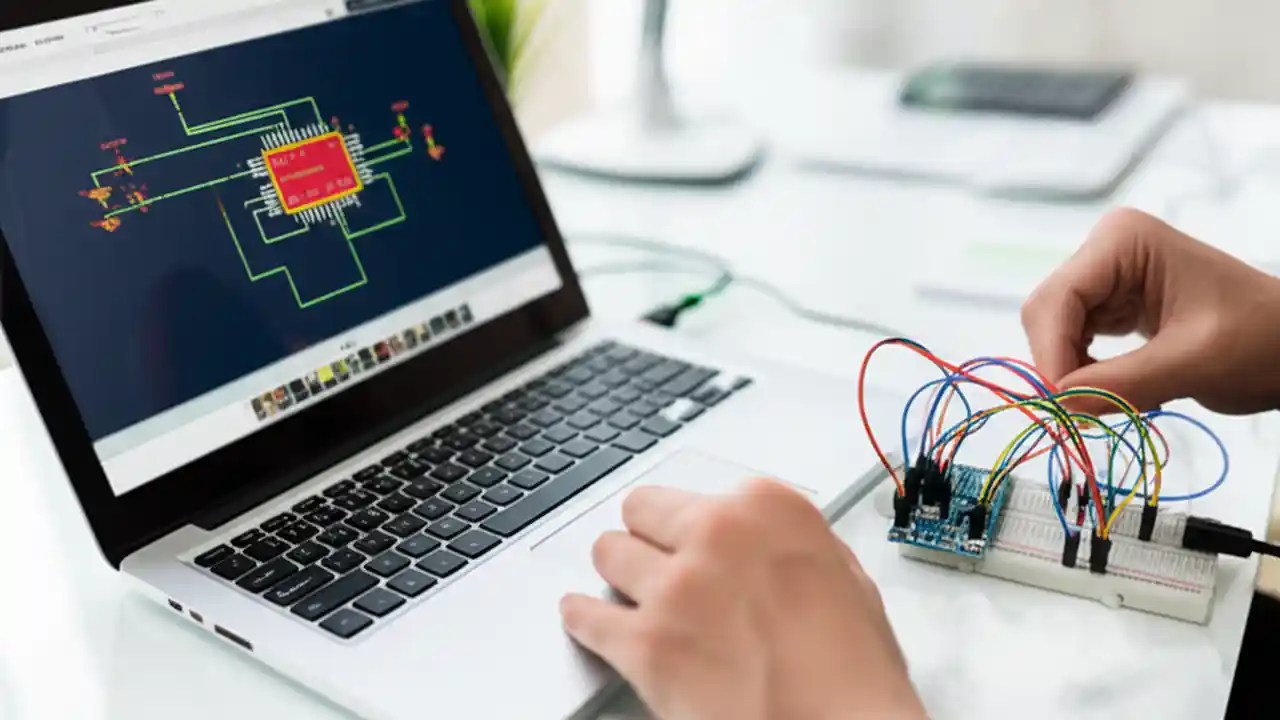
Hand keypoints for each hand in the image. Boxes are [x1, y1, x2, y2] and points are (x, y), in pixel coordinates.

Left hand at [559, 479, 924, 719]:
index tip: (689, 535)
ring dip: (618, 573)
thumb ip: (792, 545)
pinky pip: (586, 617)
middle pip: (641, 509)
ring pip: (607, 553)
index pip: (698, 491)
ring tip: (626, 588)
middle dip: (646, 535)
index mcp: (769, 509)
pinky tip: (582, 617)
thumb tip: (767, 543)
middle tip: (654, 556)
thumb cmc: (854, 673)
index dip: (694, 523)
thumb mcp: (845, 578)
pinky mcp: (647, 645)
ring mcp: (677, 589)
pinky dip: (583, 620)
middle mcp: (717, 535)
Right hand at [1021, 208, 1279, 413]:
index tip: (1063, 404)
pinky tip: (1112, 388)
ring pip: (1054, 331)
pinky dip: (1084, 372)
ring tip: (1109, 399)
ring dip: (1071, 372)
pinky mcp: (1112, 303)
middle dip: (1059, 364)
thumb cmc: (1263, 340)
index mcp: (1124, 241)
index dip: (1051, 353)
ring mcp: (1107, 276)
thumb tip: (1058, 405)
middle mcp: (1107, 250)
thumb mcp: (1193, 363)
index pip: (1057, 298)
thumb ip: (1121, 384)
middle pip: (1047, 314)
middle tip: (1081, 410)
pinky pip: (1073, 341)